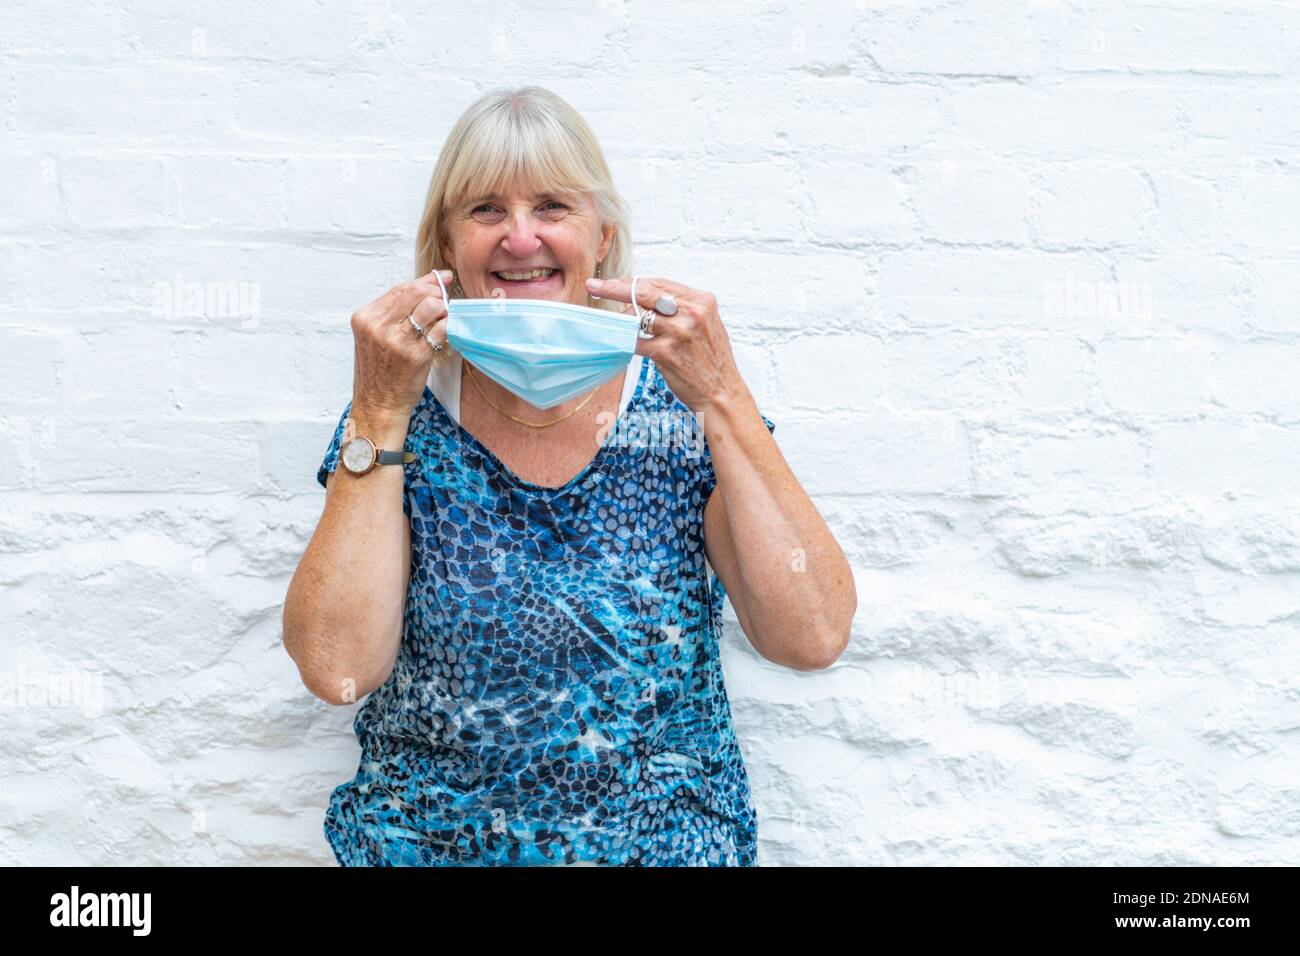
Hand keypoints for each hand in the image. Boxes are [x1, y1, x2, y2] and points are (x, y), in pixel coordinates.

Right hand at [349, 269, 453, 418]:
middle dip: (437, 292)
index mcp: (365, 318)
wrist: (378, 405)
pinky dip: (448, 327)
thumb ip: (394, 311)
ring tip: (443, 319)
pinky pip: (442, 330)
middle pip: (417, 292)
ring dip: (444, 309)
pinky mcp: (417, 356)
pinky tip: (446, 333)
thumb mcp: (374, 337)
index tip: (442, 278)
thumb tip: (427, 284)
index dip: (425, 281)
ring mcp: (398, 341)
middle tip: (444, 301)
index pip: (400, 288)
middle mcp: (379, 327)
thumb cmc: (379, 372)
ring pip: (432, 306)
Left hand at [586, 275, 749, 415]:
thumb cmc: (712, 361)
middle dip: (614, 287)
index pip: (660, 283)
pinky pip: (635, 341)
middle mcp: (691, 312)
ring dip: (621, 319)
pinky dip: (625, 341)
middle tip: (595, 287)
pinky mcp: (664, 352)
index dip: (634, 281)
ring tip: (614, 322)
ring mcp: (677, 332)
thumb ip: (683, 308)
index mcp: (702, 301)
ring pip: (637, 315)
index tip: (616, 282)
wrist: (722, 393)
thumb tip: (650, 297)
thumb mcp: (707, 325)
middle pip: (644, 292)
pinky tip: (620, 342)